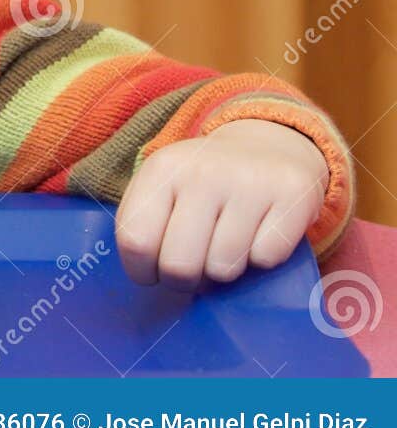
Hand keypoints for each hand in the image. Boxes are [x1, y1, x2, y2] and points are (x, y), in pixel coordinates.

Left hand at [115, 118, 329, 291]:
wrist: (269, 145)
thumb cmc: (205, 181)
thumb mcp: (164, 185)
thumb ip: (143, 224)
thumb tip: (145, 275)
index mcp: (162, 169)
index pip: (135, 242)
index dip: (143, 271)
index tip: (154, 272)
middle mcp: (203, 172)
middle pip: (179, 265)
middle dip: (184, 281)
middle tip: (194, 267)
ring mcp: (249, 183)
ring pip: (223, 268)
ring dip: (224, 269)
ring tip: (226, 246)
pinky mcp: (293, 196)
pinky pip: (266, 259)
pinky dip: (262, 259)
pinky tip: (260, 234)